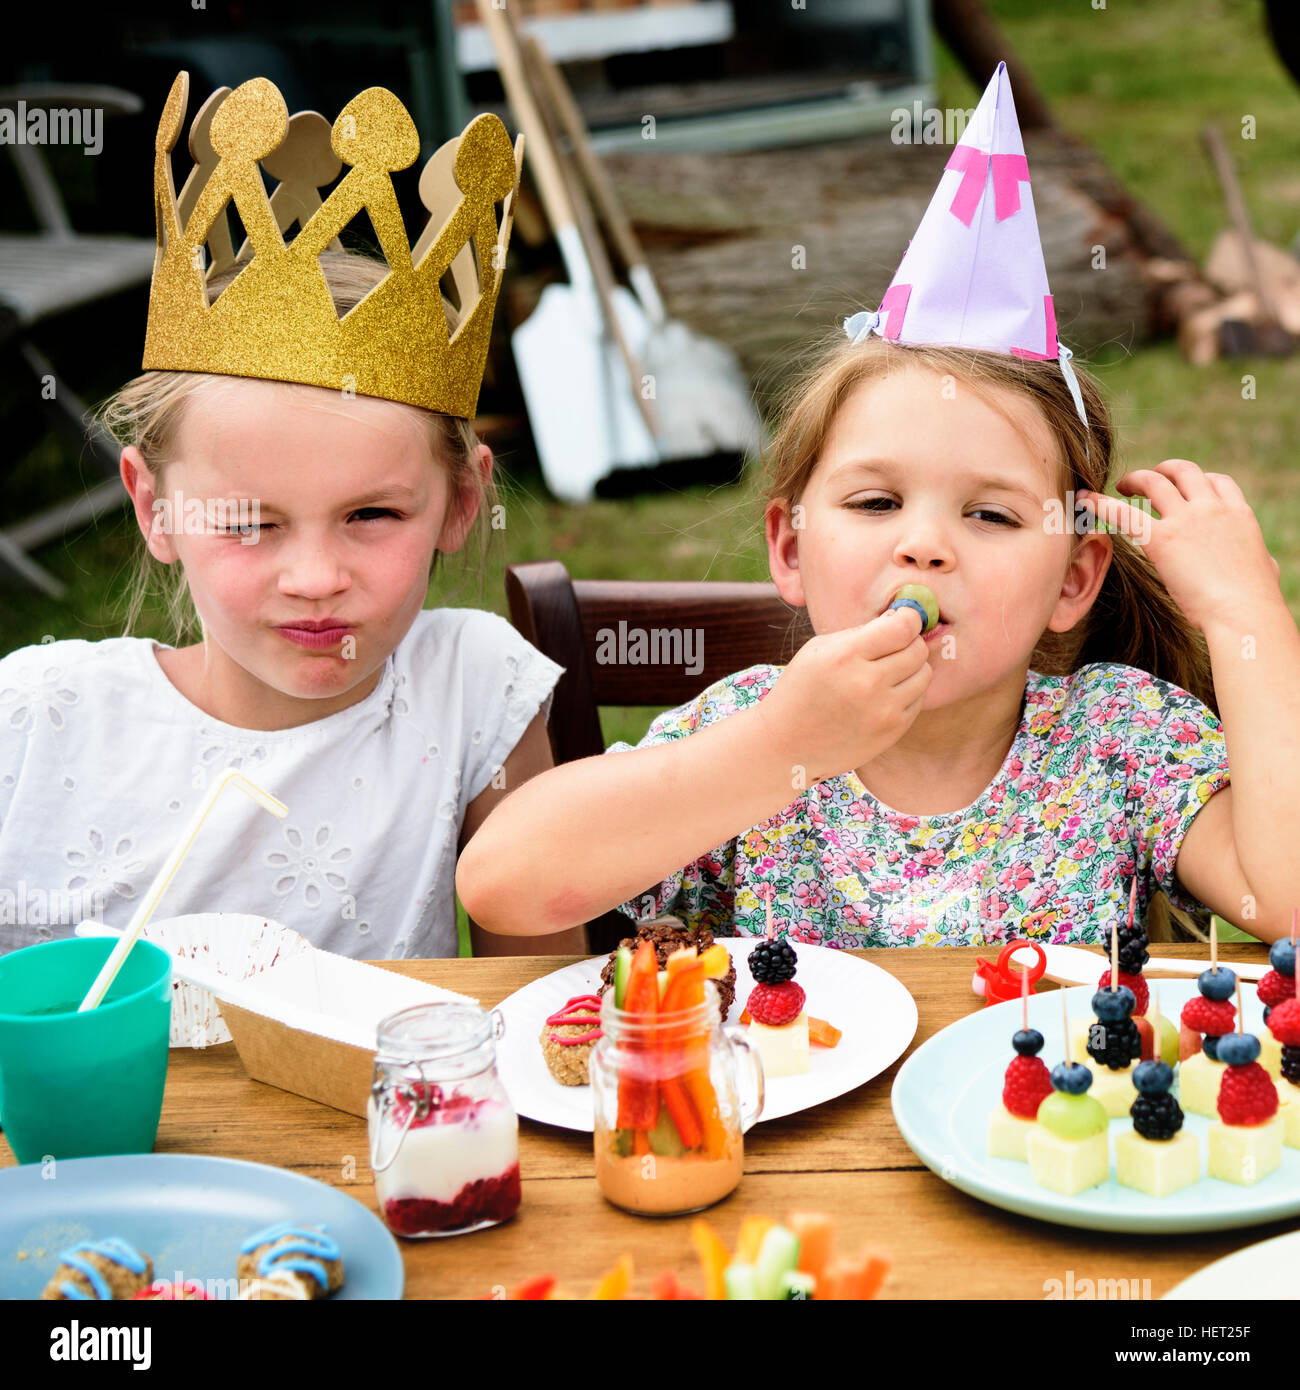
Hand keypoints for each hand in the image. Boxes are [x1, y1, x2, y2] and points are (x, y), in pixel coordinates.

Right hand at [754, 606, 931, 783]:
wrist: (786, 745)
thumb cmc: (801, 690)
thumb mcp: (818, 650)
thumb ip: (859, 632)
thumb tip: (901, 618)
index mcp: (845, 657)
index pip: (902, 627)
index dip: (909, 618)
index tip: (904, 618)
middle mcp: (867, 683)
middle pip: (917, 649)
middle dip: (909, 642)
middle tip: (893, 646)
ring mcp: (883, 711)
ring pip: (924, 674)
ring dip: (911, 668)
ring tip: (887, 672)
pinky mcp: (892, 731)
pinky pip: (918, 699)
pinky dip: (907, 692)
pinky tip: (884, 695)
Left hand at [1077, 459, 1281, 632]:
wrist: (1244, 613)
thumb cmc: (1256, 602)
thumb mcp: (1264, 568)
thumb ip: (1257, 559)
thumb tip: (1262, 565)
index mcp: (1238, 514)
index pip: (1216, 481)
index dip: (1196, 482)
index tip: (1183, 491)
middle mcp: (1211, 508)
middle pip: (1183, 471)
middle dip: (1163, 471)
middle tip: (1145, 483)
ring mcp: (1186, 520)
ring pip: (1154, 481)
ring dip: (1135, 479)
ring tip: (1119, 486)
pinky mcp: (1161, 540)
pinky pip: (1124, 513)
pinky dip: (1102, 503)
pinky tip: (1086, 501)